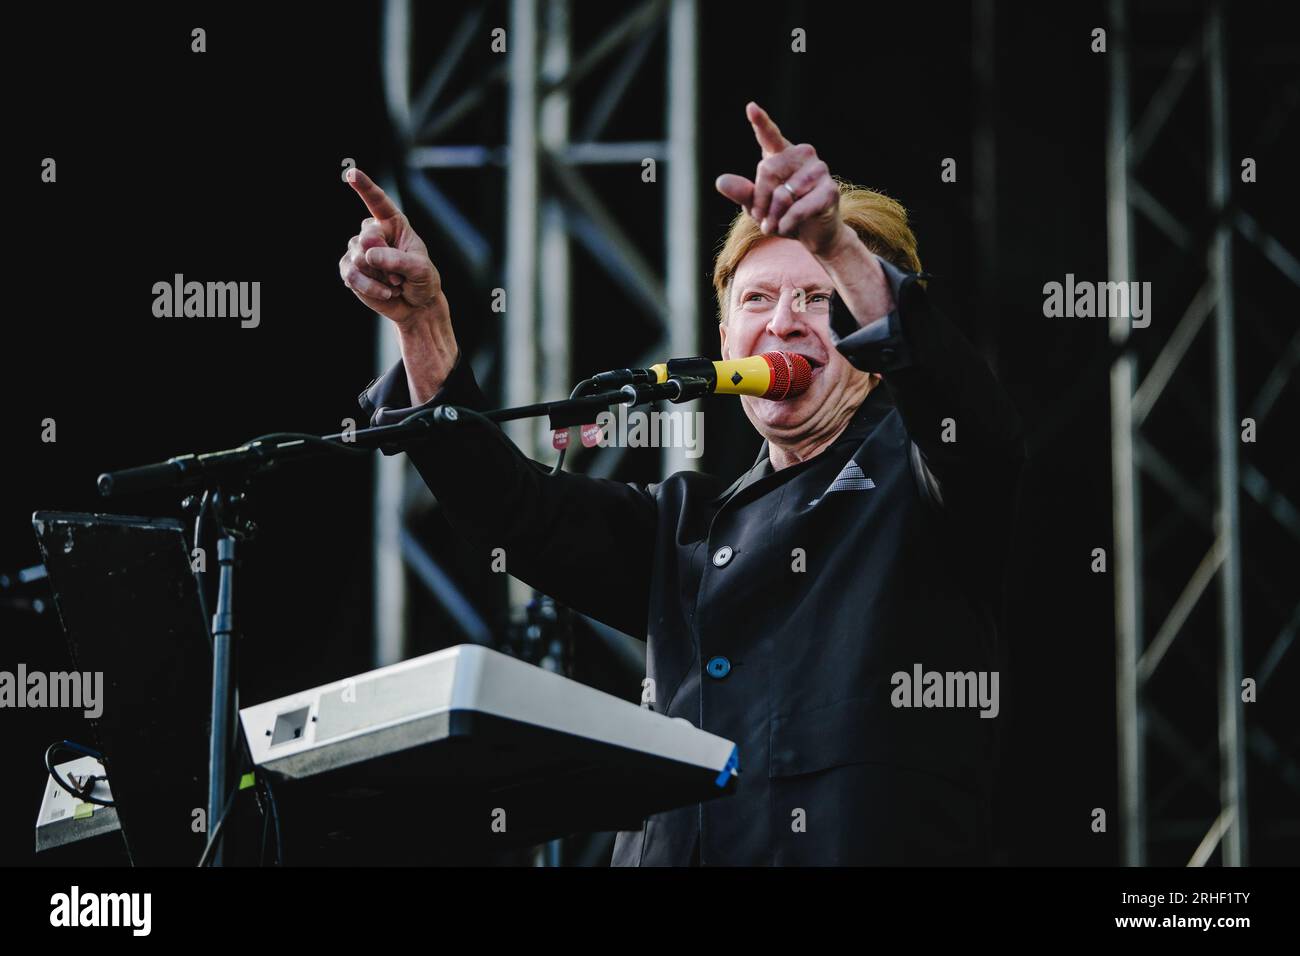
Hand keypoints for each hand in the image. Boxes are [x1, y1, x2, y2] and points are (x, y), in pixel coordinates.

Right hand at [340, 169, 444, 329]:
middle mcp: (374, 233)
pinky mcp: (350, 269)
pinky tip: (385, 292)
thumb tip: (368, 254)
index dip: (365, 187)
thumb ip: (397, 259)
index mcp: (393, 223)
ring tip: (395, 284)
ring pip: (358, 258)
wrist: (416, 305)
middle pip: (368, 238)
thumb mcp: (420, 270)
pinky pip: (351, 274)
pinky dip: (369, 287)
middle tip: (401, 276)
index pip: (377, 201)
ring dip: (379, 277)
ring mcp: (359, 250)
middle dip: (385, 261)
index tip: (352, 173)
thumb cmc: (423, 281)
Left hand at [714, 102, 844, 258]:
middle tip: (761, 219)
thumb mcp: (757, 206)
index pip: (770, 136)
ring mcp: (819, 170)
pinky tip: (786, 228)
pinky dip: (787, 223)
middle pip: (768, 171)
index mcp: (783, 154)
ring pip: (783, 194)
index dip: (761, 122)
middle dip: (760, 201)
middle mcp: (804, 155)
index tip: (751, 107)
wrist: (813, 234)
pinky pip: (798, 209)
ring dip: (774, 216)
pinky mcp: (830, 191)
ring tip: (776, 225)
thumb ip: (742, 193)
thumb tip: (721, 181)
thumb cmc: (783, 214)